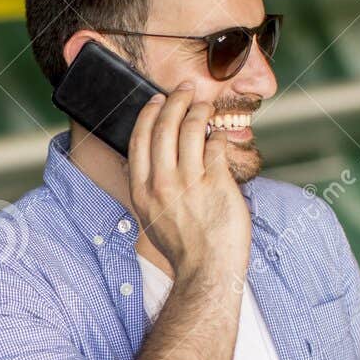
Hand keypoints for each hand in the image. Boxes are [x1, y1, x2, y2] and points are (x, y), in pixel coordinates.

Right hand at [125, 83, 250, 279]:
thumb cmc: (183, 247)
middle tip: (185, 89)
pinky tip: (220, 136)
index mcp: (142, 191)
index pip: (140, 139)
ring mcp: (189, 182)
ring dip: (200, 110)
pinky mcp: (217, 183)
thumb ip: (146, 188)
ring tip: (206, 105)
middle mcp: (162, 183)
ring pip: (192, 129)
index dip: (149, 114)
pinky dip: (218, 135)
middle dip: (175, 100)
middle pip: (165, 127)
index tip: (156, 100)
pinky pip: (216, 145)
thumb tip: (143, 162)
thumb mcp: (150, 217)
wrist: (207, 270)